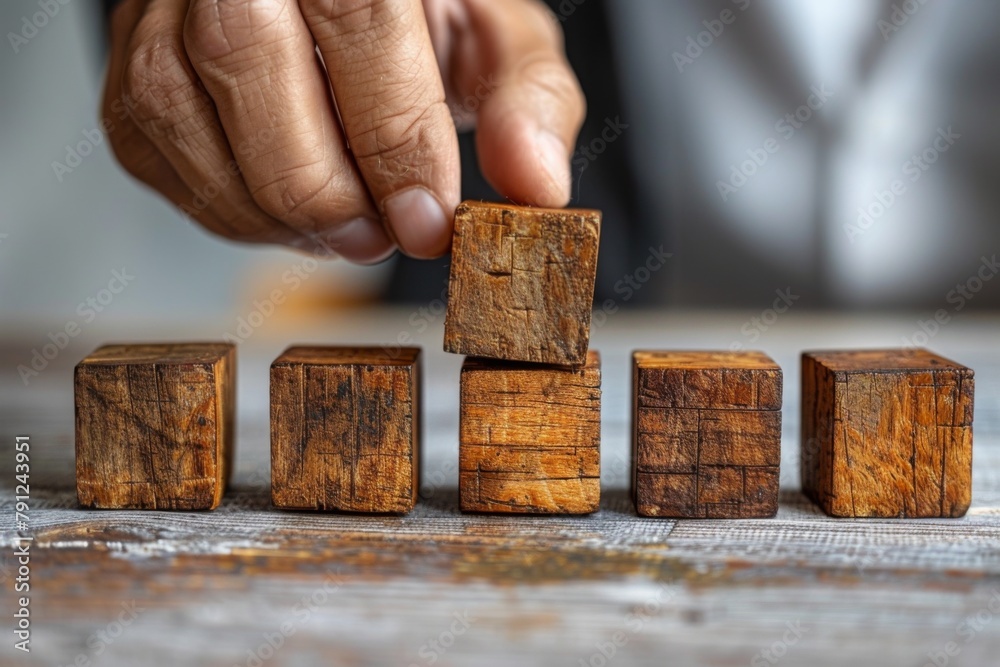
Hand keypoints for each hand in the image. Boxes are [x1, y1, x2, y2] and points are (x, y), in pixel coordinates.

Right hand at [103, 0, 585, 262]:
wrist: (333, 8)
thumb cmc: (420, 21)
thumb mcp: (499, 41)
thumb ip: (530, 103)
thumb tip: (535, 184)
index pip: (358, 16)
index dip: (393, 135)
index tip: (429, 221)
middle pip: (248, 57)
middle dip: (323, 184)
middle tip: (380, 236)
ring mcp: (164, 6)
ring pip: (182, 112)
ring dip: (272, 208)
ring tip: (342, 226)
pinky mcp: (129, 67)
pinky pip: (154, 151)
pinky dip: (225, 208)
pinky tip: (284, 209)